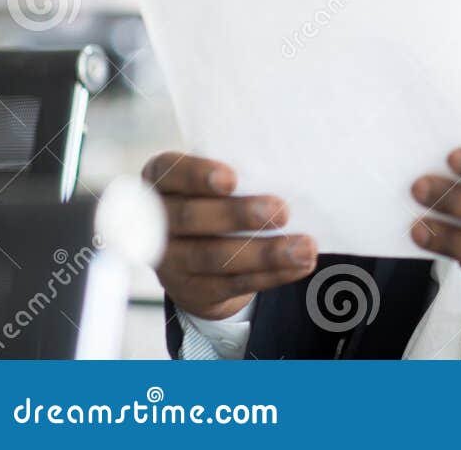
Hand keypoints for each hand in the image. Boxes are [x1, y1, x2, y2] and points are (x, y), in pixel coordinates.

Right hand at [141, 152, 317, 320]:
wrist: (198, 252)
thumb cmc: (217, 198)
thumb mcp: (215, 180)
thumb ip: (241, 174)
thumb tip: (292, 169)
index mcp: (161, 181)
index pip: (169, 172)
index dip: (197, 175)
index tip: (231, 178)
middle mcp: (156, 222)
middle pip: (191, 218)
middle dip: (238, 215)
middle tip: (281, 211)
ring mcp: (170, 260)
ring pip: (214, 257)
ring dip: (265, 253)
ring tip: (304, 247)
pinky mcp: (192, 290)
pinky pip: (233, 284)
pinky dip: (271, 275)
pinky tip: (299, 265)